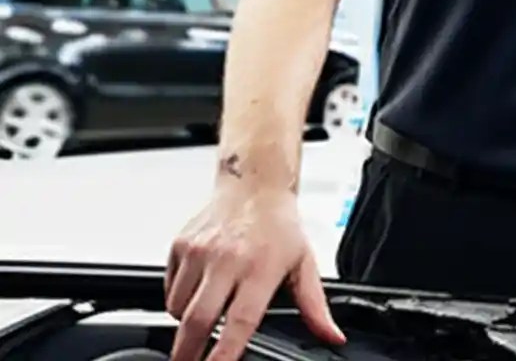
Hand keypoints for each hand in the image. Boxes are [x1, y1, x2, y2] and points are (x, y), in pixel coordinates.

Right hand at [165, 187, 345, 360]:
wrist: (255, 185)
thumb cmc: (280, 226)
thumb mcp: (305, 265)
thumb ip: (315, 307)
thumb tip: (332, 336)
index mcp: (261, 268)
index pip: (240, 321)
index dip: (225, 352)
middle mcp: (227, 259)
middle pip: (198, 321)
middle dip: (188, 353)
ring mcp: (200, 252)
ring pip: (178, 307)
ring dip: (185, 325)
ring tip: (202, 321)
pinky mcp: (180, 245)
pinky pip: (169, 288)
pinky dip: (177, 300)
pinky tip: (196, 292)